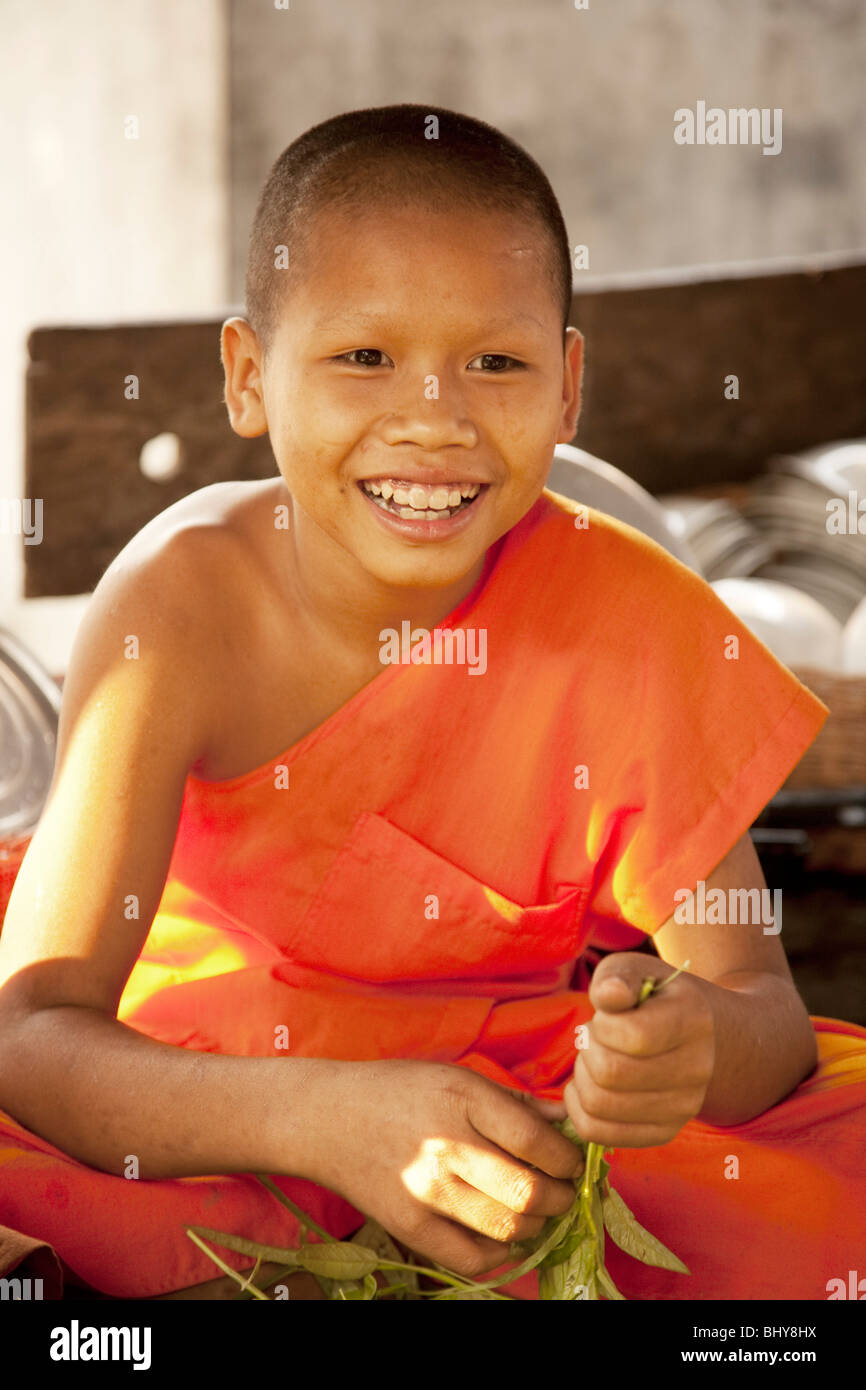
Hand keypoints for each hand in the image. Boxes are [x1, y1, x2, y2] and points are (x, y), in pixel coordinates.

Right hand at [312, 1059, 583, 1278]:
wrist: (327, 1119)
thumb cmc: (399, 1091)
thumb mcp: (456, 1077)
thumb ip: (514, 1102)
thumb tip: (567, 1121)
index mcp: (463, 1099)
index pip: (536, 1141)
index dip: (567, 1158)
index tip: (572, 1161)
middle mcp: (446, 1147)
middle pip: (528, 1192)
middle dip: (561, 1197)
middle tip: (562, 1191)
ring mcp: (427, 1192)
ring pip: (508, 1229)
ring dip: (536, 1226)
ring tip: (536, 1212)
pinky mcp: (409, 1228)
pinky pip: (471, 1259)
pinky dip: (499, 1255)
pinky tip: (504, 1237)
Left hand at [564, 952, 714, 1147]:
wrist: (697, 1036)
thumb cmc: (654, 998)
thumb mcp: (636, 970)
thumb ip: (618, 976)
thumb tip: (609, 995)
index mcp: (693, 1020)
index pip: (635, 1036)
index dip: (604, 1025)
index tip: (605, 1016)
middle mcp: (697, 1069)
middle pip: (611, 1074)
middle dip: (588, 1050)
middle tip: (595, 1038)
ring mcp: (683, 1107)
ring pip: (600, 1105)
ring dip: (582, 1077)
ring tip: (596, 1058)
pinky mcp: (663, 1132)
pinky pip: (599, 1133)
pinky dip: (578, 1108)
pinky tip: (589, 1085)